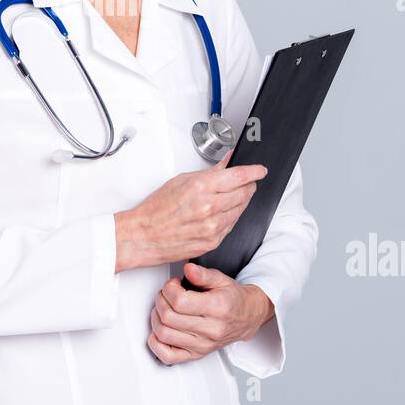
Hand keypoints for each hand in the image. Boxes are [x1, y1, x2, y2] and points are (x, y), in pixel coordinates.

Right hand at [114, 153, 266, 272]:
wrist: (144, 235)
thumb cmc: (157, 209)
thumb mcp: (182, 181)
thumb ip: (209, 172)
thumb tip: (226, 163)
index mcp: (201, 188)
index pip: (240, 176)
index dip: (255, 171)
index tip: (260, 170)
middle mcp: (210, 208)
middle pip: (245, 193)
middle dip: (248, 186)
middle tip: (246, 182)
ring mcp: (213, 227)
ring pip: (240, 210)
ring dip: (240, 201)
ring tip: (228, 197)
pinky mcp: (213, 242)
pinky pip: (231, 226)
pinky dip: (230, 217)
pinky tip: (220, 212)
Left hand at [147, 263, 275, 364]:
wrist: (247, 316)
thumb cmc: (233, 299)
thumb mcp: (221, 279)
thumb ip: (203, 274)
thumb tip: (188, 269)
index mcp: (217, 308)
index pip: (180, 302)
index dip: (169, 289)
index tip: (173, 284)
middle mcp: (210, 330)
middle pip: (169, 317)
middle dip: (161, 300)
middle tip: (167, 294)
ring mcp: (202, 345)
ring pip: (164, 335)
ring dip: (157, 317)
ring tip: (164, 308)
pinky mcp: (196, 354)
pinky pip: (168, 356)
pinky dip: (156, 344)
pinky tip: (160, 330)